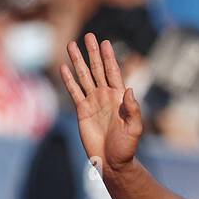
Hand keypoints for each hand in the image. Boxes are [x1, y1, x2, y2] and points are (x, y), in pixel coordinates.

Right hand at [59, 32, 142, 174]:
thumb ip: (133, 109)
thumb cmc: (126, 148)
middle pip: (97, 69)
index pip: (113, 72)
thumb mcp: (135, 128)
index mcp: (119, 98)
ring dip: (78, 61)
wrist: (112, 162)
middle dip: (92, 52)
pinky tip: (64, 68)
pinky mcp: (82, 111)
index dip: (109, 57)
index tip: (105, 42)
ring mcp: (93, 102)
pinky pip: (74, 92)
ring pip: (84, 77)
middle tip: (88, 35)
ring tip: (71, 45)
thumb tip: (128, 89)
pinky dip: (68, 80)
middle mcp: (105, 96)